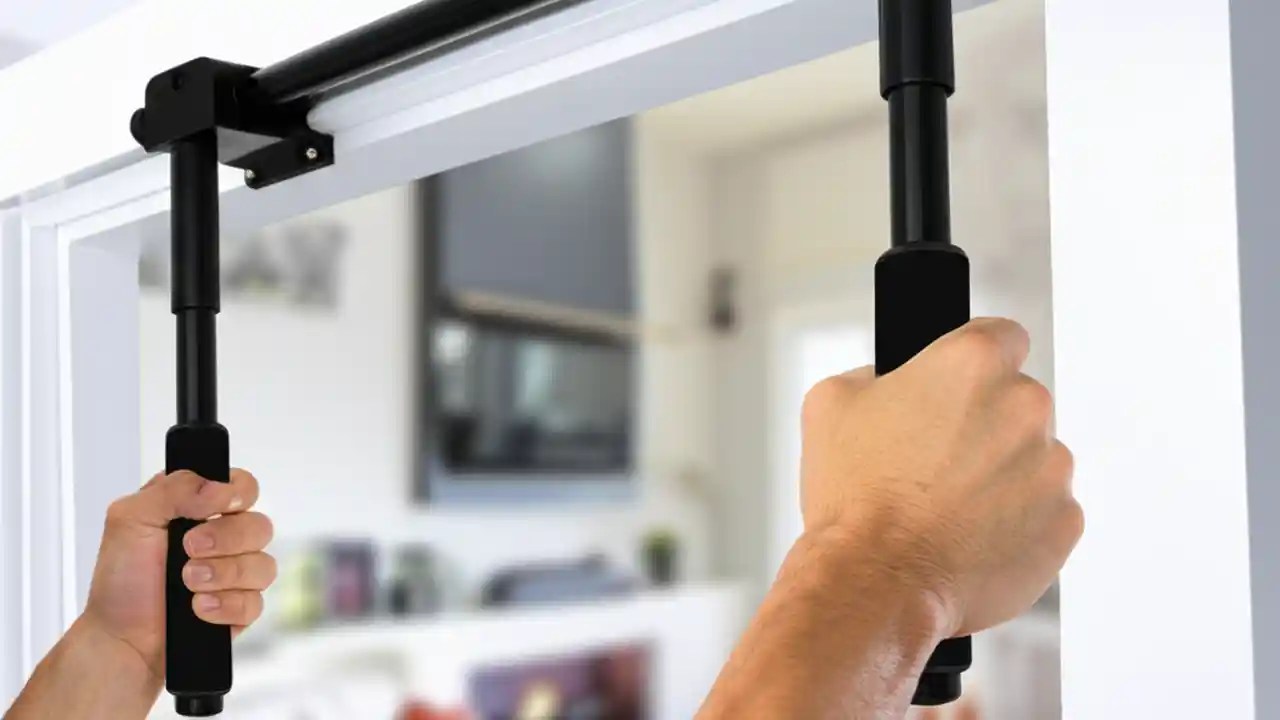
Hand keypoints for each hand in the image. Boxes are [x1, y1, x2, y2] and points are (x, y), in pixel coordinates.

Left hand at [81, 469, 275, 680]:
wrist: (119, 641)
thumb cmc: (120, 582)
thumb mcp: (129, 519)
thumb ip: (174, 489)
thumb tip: (221, 488)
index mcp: (199, 508)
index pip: (244, 486)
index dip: (239, 493)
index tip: (216, 507)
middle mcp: (222, 538)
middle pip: (260, 525)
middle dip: (226, 539)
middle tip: (189, 550)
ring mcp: (235, 574)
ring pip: (264, 565)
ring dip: (223, 574)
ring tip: (188, 584)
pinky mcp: (240, 609)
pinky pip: (256, 603)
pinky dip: (225, 606)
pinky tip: (198, 609)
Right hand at [800, 318, 1081, 636]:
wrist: (876, 582)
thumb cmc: (854, 498)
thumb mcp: (829, 405)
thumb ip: (871, 375)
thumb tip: (886, 383)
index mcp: (972, 364)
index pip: (1000, 335)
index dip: (972, 363)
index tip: (956, 390)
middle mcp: (1025, 406)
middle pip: (1017, 401)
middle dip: (984, 425)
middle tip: (935, 461)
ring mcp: (1052, 467)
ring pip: (1033, 458)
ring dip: (1002, 475)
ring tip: (947, 508)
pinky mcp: (1064, 522)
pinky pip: (1045, 511)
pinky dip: (1016, 522)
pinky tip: (969, 537)